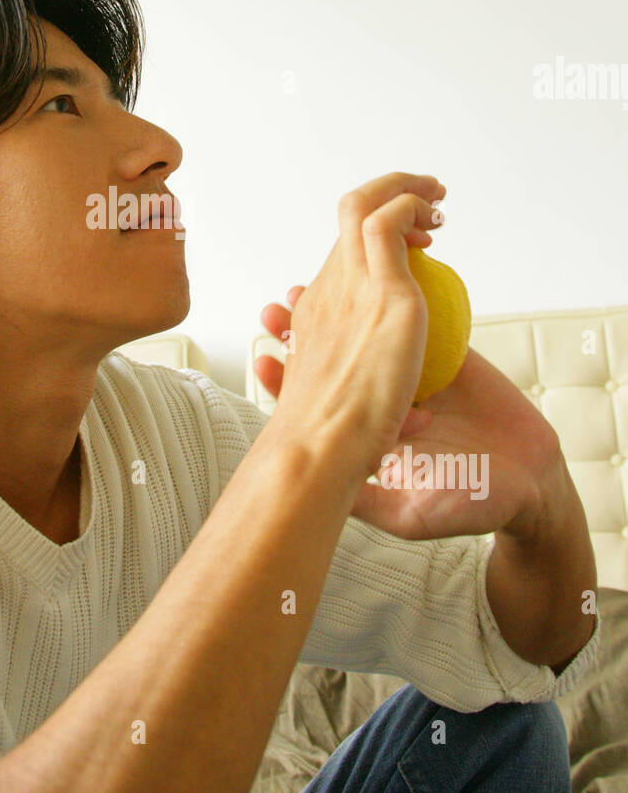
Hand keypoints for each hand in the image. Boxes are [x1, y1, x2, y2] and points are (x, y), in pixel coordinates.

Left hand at [256, 292, 560, 539]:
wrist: (528, 487)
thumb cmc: (472, 506)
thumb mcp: (410, 515)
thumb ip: (367, 503)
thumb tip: (319, 502)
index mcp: (366, 435)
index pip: (318, 404)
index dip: (287, 382)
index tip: (264, 361)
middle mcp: (383, 401)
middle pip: (334, 358)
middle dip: (301, 332)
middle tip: (275, 311)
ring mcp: (414, 375)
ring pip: (372, 333)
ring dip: (342, 309)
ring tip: (307, 292)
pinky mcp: (450, 358)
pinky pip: (425, 320)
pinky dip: (403, 297)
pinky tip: (385, 277)